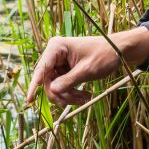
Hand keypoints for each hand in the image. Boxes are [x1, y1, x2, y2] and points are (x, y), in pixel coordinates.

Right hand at [25, 27, 148, 106]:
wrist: (118, 52)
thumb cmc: (104, 55)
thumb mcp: (87, 70)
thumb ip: (69, 81)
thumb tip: (52, 91)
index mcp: (56, 47)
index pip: (41, 69)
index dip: (34, 86)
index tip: (29, 101)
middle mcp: (54, 54)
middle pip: (47, 81)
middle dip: (61, 94)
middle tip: (78, 101)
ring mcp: (58, 62)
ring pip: (55, 87)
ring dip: (68, 96)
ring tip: (85, 98)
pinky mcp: (64, 70)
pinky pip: (62, 86)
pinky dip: (72, 93)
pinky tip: (85, 95)